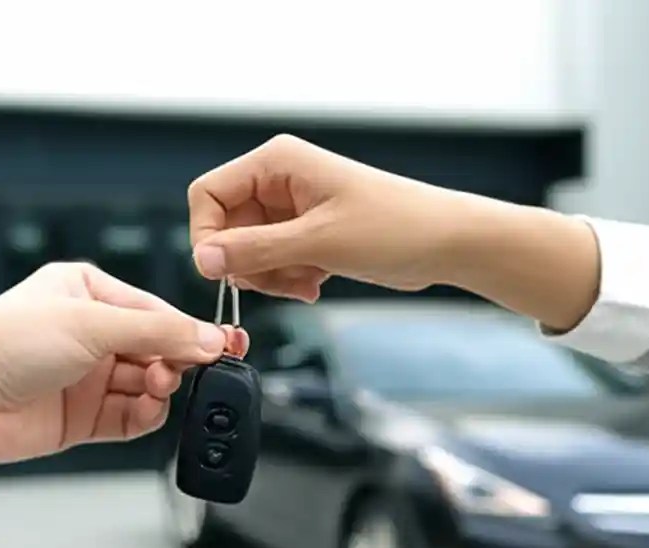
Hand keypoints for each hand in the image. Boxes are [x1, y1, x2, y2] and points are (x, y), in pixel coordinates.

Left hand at [0, 262, 248, 468]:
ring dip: (161, 390)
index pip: (156, 311)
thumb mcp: (91, 323)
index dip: (190, 331)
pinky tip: (147, 411)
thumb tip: (211, 340)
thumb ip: (158, 334)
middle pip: (157, 350)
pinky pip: (130, 417)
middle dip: (176, 362)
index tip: (224, 345)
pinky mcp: (80, 418)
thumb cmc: (0, 343)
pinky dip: (145, 416)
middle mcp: (87, 333)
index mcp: (86, 292)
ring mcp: (84, 377)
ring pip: (147, 386)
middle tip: (191, 371)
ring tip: (158, 389)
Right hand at [187, 135, 599, 329]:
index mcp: (277, 163)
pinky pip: (274, 262)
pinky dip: (288, 279)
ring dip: (270, 276)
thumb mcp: (317, 242)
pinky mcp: (308, 233)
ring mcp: (294, 208)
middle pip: (226, 228)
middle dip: (248, 263)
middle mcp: (280, 180)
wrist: (445, 242)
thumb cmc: (393, 227)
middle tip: (279, 281)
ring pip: (249, 251)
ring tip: (307, 282)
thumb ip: (255, 250)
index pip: (209, 194)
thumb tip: (203, 260)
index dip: (207, 236)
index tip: (224, 272)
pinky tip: (316, 284)